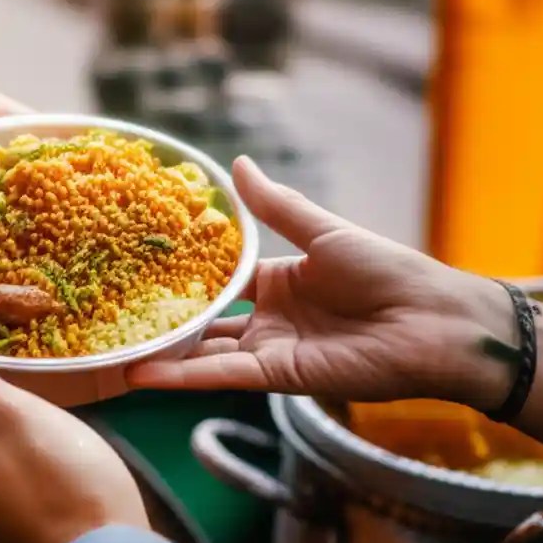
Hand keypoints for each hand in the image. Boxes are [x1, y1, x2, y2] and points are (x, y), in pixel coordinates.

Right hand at [127, 156, 515, 411]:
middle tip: (110, 314)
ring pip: (202, 352)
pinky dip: (182, 377)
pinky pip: (221, 376)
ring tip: (109, 351)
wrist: (433, 322)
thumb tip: (235, 165)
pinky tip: (141, 376)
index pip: (219, 278)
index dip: (181, 273)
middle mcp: (268, 318)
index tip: (137, 264)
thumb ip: (274, 207)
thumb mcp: (322, 231)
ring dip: (161, 354)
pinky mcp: (276, 377)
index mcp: (279, 280)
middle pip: (203, 320)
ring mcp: (269, 349)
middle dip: (162, 319)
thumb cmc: (387, 270)